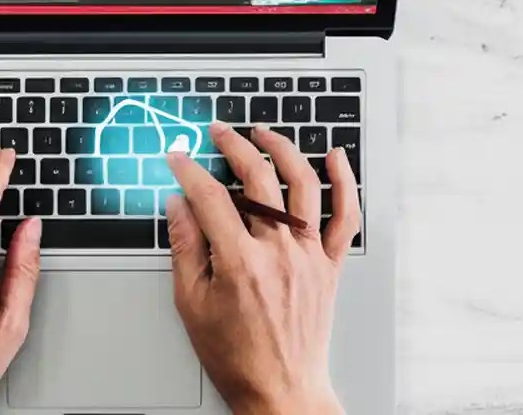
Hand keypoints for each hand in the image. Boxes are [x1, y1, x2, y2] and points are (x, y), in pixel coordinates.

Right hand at [164, 122, 361, 414]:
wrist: (281, 390)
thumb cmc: (235, 356)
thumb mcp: (191, 304)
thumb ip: (185, 248)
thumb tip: (178, 205)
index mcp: (240, 263)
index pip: (210, 197)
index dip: (189, 170)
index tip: (178, 158)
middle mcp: (279, 253)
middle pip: (257, 179)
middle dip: (233, 145)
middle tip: (217, 133)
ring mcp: (308, 256)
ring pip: (302, 185)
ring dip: (282, 150)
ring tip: (264, 133)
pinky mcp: (329, 266)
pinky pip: (344, 217)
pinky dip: (344, 183)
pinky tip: (335, 158)